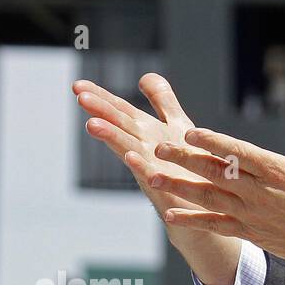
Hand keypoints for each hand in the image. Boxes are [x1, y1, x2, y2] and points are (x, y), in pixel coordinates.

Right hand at [73, 73, 239, 284]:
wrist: (208, 208)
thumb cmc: (190, 167)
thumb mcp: (178, 125)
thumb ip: (162, 101)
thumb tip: (144, 77)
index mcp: (150, 132)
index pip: (121, 110)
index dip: (101, 97)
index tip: (77, 86)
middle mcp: (148, 149)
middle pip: (123, 127)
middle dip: (102, 111)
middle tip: (79, 96)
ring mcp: (156, 170)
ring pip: (131, 151)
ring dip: (113, 138)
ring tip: (91, 125)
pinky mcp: (170, 190)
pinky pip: (155, 178)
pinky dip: (142, 168)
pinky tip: (131, 158)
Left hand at [148, 99, 284, 284]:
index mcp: (277, 171)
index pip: (239, 153)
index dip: (213, 142)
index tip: (190, 132)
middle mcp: (260, 193)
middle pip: (216, 173)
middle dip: (185, 160)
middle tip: (157, 149)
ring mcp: (254, 215)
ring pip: (210, 199)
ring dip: (180, 188)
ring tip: (152, 178)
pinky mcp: (252, 232)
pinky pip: (217, 226)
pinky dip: (194, 220)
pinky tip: (171, 215)